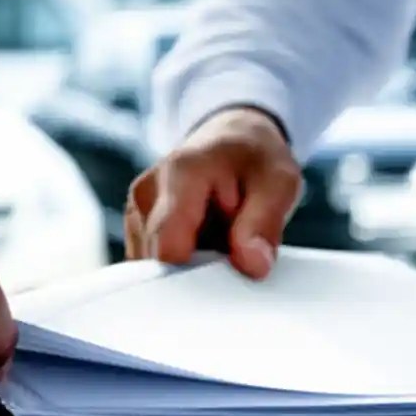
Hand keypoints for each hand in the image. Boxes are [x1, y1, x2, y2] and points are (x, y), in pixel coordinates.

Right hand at [124, 106, 301, 277]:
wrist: (231, 140)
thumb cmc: (254, 160)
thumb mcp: (279, 181)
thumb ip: (265, 222)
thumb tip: (252, 264)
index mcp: (181, 174)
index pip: (169, 248)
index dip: (199, 275)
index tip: (229, 269)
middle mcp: (147, 193)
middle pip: (162, 265)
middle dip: (200, 270)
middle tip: (233, 246)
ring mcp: (137, 213)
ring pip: (160, 270)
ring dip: (194, 267)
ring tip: (219, 239)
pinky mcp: (136, 231)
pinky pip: (158, 268)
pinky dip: (184, 265)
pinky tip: (203, 244)